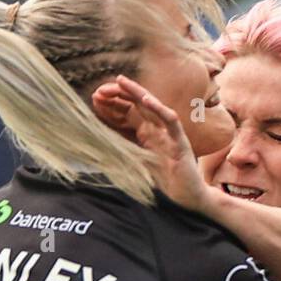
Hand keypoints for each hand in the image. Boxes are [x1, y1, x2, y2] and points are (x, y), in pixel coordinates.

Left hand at [91, 75, 212, 212]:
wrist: (186, 198)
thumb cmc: (164, 183)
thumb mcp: (135, 164)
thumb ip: (122, 151)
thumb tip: (97, 142)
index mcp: (146, 134)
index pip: (127, 113)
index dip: (111, 105)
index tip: (94, 99)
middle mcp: (157, 130)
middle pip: (137, 105)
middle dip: (119, 95)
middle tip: (100, 89)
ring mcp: (169, 134)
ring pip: (153, 106)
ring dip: (137, 93)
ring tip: (121, 82)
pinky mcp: (180, 142)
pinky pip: (171, 121)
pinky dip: (160, 110)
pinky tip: (147, 100)